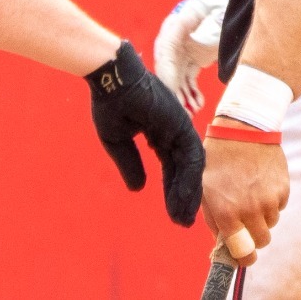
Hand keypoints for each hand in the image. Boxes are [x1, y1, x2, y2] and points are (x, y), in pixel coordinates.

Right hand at [87, 41, 205, 225]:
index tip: (173, 212)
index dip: (170, 190)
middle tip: (183, 221)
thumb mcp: (118, 142)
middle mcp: (173, 131)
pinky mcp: (182, 125)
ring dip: (187, 194)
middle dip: (182, 197)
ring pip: (190, 168)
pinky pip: (190, 158)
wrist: (111, 79)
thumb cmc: (110, 103)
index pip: (170, 167)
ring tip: (183, 218)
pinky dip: (189, 181)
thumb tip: (139, 189)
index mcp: (159, 132)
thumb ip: (131, 164)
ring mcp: (180, 127)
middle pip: (183, 171)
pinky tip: (185, 200)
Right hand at [154, 0, 227, 111]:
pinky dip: (190, 92)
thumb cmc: (231, 4)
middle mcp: (175, 35)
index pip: (166, 50)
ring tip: (191, 112)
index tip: (171, 93)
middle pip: (168, 66)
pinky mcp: (193, 55)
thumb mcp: (220, 12)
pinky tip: (197, 104)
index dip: (167, 74)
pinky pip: (186, 77)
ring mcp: (183, 46)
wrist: (243, 0)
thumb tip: (178, 43)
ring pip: (176, 75)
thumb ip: (202, 26)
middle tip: (180, 111)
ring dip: (181, 95)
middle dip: (172, 90)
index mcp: (177, 21)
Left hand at [201, 121, 287, 266]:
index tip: (243, 256)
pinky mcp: (283, 188)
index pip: (243, 253)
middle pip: (262, 241)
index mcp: (227, 212)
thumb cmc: (217, 159)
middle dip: (254, 236)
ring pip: (271, 223)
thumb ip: (213, 220)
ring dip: (262, 216)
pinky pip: (280, 206)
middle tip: (245, 222)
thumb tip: (223, 244)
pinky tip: (260, 183)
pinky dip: (272, 201)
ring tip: (250, 194)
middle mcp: (250, 209)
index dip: (243, 258)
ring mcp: (270, 199)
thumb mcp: (205, 189)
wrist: (242, 128)